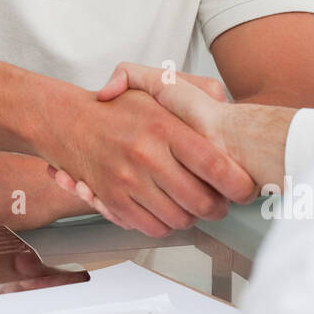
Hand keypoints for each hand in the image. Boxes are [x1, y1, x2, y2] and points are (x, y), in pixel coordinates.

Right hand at [38, 86, 254, 238]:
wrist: (67, 122)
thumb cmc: (120, 109)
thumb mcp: (156, 86)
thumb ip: (194, 89)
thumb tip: (225, 107)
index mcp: (163, 126)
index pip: (215, 165)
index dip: (238, 185)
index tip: (246, 190)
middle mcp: (146, 154)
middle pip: (201, 201)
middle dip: (219, 208)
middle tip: (221, 203)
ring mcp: (127, 180)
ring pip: (179, 219)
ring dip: (192, 218)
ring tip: (193, 205)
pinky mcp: (112, 200)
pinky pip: (151, 227)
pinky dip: (165, 225)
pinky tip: (168, 210)